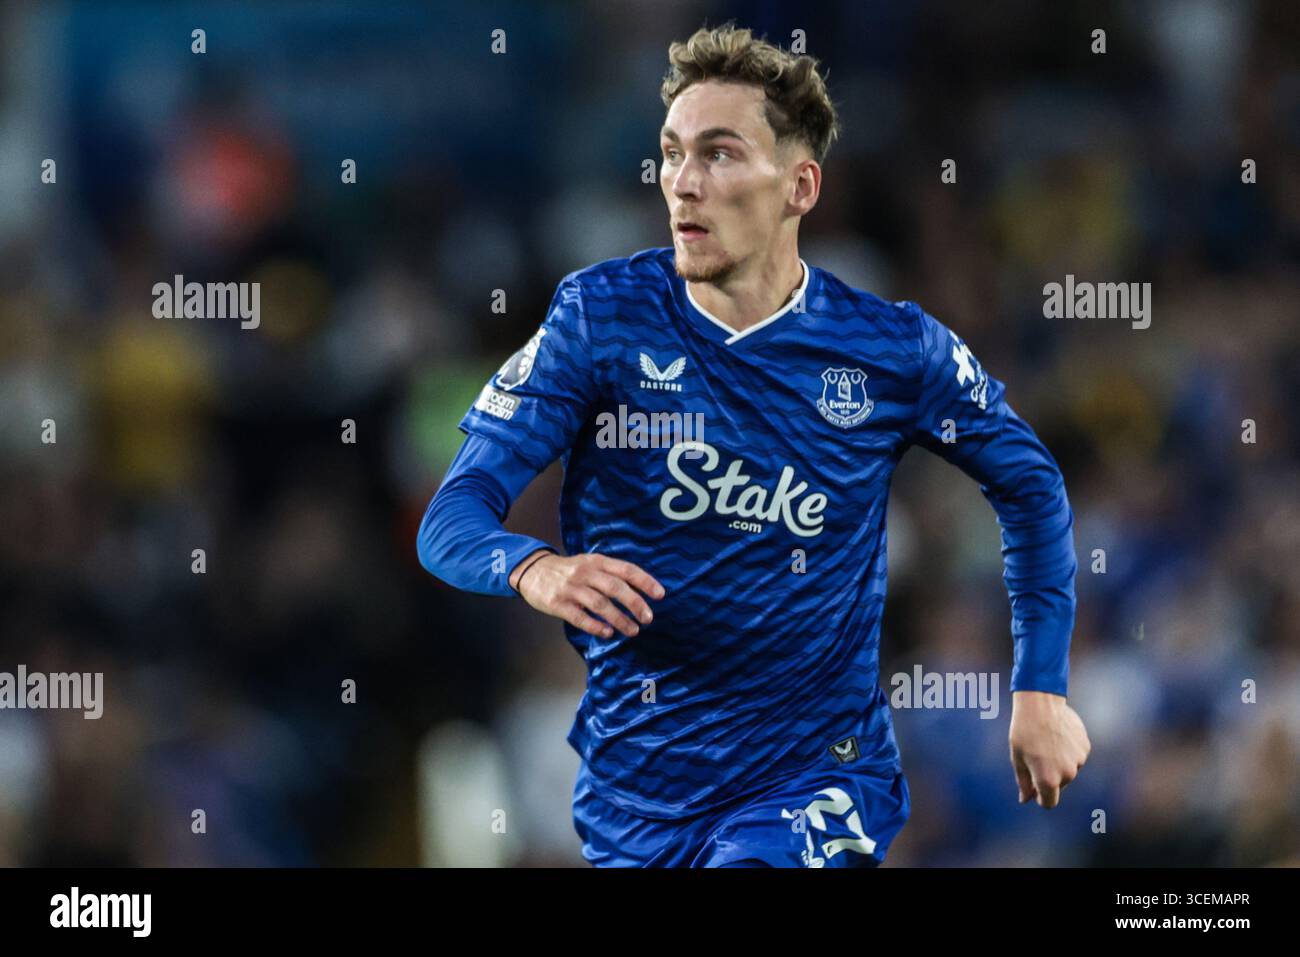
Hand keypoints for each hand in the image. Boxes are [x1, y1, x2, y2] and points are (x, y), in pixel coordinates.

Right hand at [509, 550, 664, 638]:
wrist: (531, 570)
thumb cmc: (568, 570)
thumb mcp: (589, 562)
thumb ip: (611, 573)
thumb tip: (640, 590)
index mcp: (596, 561)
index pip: (626, 569)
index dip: (645, 582)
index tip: (660, 595)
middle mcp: (585, 572)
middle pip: (616, 588)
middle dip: (635, 604)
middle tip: (648, 618)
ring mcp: (571, 588)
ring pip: (600, 604)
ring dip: (619, 619)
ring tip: (632, 630)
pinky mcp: (558, 604)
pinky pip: (580, 617)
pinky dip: (596, 626)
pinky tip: (607, 633)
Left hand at [1008, 690, 1090, 807]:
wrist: (1040, 704)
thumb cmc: (1023, 732)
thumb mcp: (1017, 759)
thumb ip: (1024, 783)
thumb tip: (1026, 799)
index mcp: (1048, 780)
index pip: (1049, 802)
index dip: (1041, 798)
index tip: (1035, 790)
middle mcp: (1067, 774)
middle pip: (1059, 785)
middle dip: (1049, 777)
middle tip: (1036, 756)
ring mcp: (1079, 761)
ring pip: (1068, 770)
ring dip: (1059, 763)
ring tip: (1046, 743)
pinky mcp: (1085, 748)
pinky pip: (1076, 756)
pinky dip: (1068, 751)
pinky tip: (1057, 736)